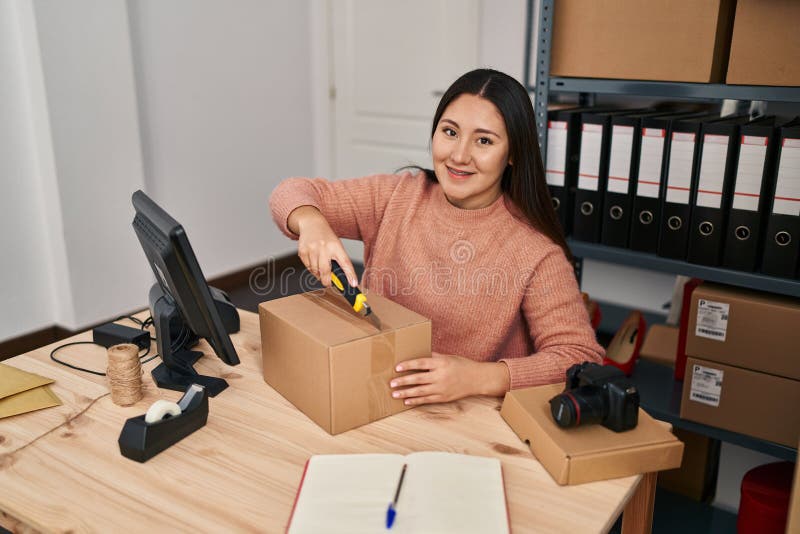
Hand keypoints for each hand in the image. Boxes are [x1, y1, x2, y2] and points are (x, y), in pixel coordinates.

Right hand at [287, 206, 358, 287]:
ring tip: (320, 268)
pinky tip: (313, 261)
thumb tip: (341, 279)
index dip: (350, 275)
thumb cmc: (326, 237)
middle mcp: (324, 247)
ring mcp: (312, 249)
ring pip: (315, 271)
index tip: (353, 284)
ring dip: (318, 274)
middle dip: (327, 281)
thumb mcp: (336, 245)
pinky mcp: (303, 251)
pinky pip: (307, 267)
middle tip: (328, 283)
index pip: (345, 262)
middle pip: (326, 271)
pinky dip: (311, 268)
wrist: (312, 224)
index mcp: (336, 246)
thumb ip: (338, 261)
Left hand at [389, 352, 509, 405]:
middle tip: (391, 383)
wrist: (478, 379)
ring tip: (395, 394)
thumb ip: (433, 356)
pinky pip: (427, 400)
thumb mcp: (448, 357)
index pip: (421, 364)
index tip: (397, 367)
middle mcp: (441, 376)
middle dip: (404, 381)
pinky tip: (406, 401)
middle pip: (419, 379)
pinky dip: (416, 401)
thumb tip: (418, 352)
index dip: (408, 365)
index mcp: (441, 363)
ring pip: (421, 392)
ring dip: (406, 393)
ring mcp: (442, 388)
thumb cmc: (462, 365)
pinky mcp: (444, 398)